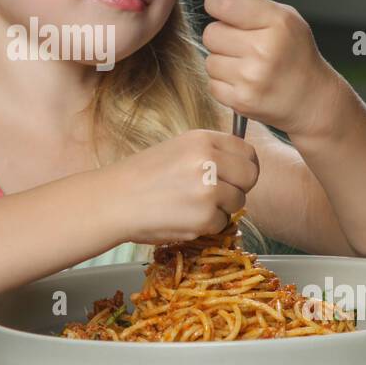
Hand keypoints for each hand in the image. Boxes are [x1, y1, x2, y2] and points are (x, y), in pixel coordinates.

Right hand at [100, 129, 258, 244]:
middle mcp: (209, 160)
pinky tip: (183, 217)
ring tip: (190, 205)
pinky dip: (206, 225)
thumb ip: (211, 152)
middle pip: (250, 176)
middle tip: (217, 194)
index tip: (236, 175)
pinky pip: (222, 223)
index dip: (244, 166)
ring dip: (220, 208)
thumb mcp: (178, 149)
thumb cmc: (143, 176)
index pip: (247, 152)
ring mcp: (209, 189)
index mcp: (202, 139)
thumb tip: (241, 164)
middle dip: (238, 188)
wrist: (115, 200)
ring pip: (238, 202)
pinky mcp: (205, 216)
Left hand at [202, 0, 339, 137]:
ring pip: (209, 60)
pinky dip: (224, 83)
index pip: (224, 4)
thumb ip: (253, 2)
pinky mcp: (242, 100)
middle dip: (221, 36)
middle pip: (211, 33)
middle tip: (241, 42)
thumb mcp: (286, 19)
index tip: (220, 7)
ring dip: (222, 62)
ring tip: (246, 65)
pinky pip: (212, 84)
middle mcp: (264, 49)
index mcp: (277, 22)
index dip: (217, 3)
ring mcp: (252, 77)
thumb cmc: (297, 56)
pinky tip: (244, 81)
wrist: (312, 99)